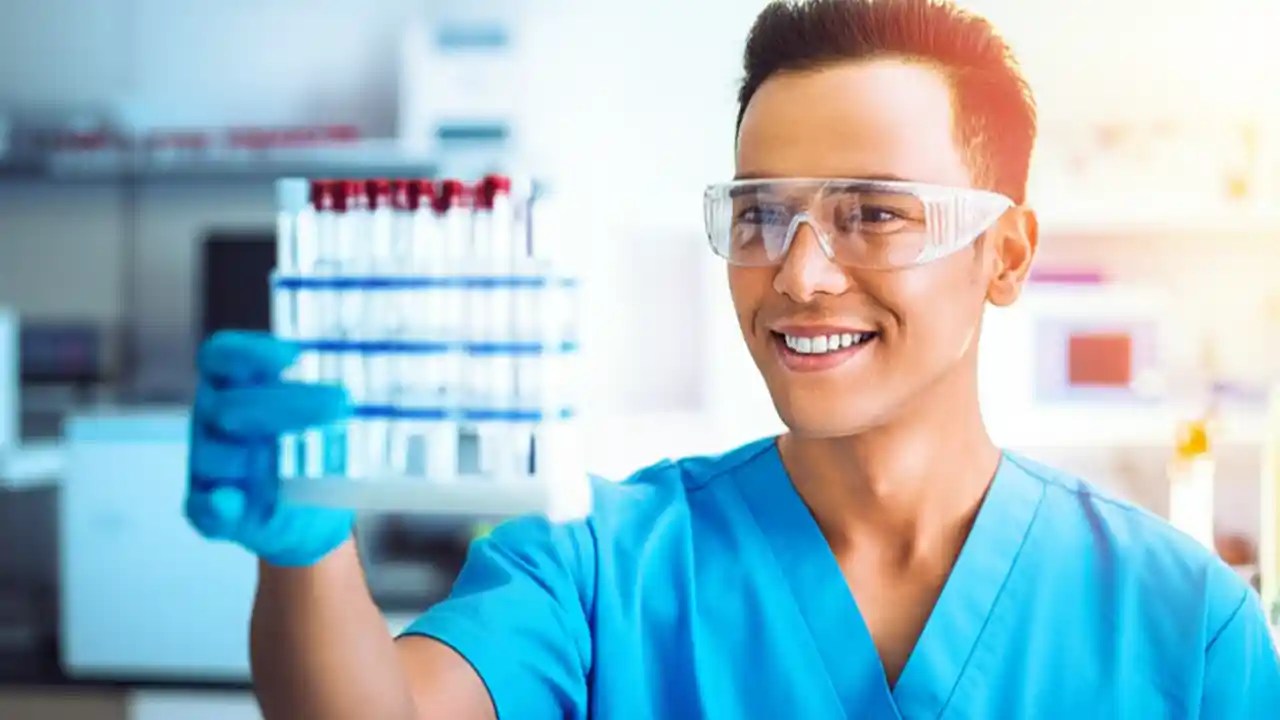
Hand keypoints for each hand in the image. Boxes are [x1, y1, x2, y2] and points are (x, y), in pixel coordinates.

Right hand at [185, 330, 353, 566]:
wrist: (306, 517)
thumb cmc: (313, 449)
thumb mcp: (324, 418)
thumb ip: (331, 397)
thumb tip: (367, 383)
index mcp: (234, 385)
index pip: (222, 357)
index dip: (250, 352)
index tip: (294, 356)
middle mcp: (214, 419)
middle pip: (230, 405)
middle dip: (284, 405)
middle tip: (341, 403)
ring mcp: (207, 465)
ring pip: (214, 455)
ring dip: (258, 458)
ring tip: (309, 462)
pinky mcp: (208, 509)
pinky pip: (202, 506)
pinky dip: (216, 505)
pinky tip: (231, 503)